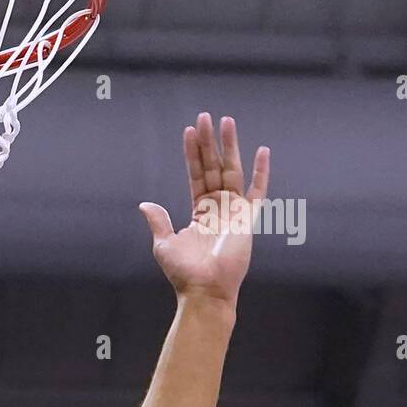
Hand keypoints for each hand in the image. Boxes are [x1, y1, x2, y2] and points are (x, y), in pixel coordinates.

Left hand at [139, 113, 269, 305]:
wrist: (205, 290)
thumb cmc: (184, 272)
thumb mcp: (164, 244)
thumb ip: (158, 221)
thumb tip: (145, 204)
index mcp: (199, 211)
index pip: (196, 175)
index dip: (192, 154)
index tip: (190, 131)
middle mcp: (217, 207)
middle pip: (213, 166)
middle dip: (208, 142)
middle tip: (206, 116)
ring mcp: (234, 210)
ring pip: (232, 170)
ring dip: (229, 146)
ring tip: (225, 121)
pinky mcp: (248, 219)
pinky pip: (258, 191)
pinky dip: (261, 172)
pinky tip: (262, 150)